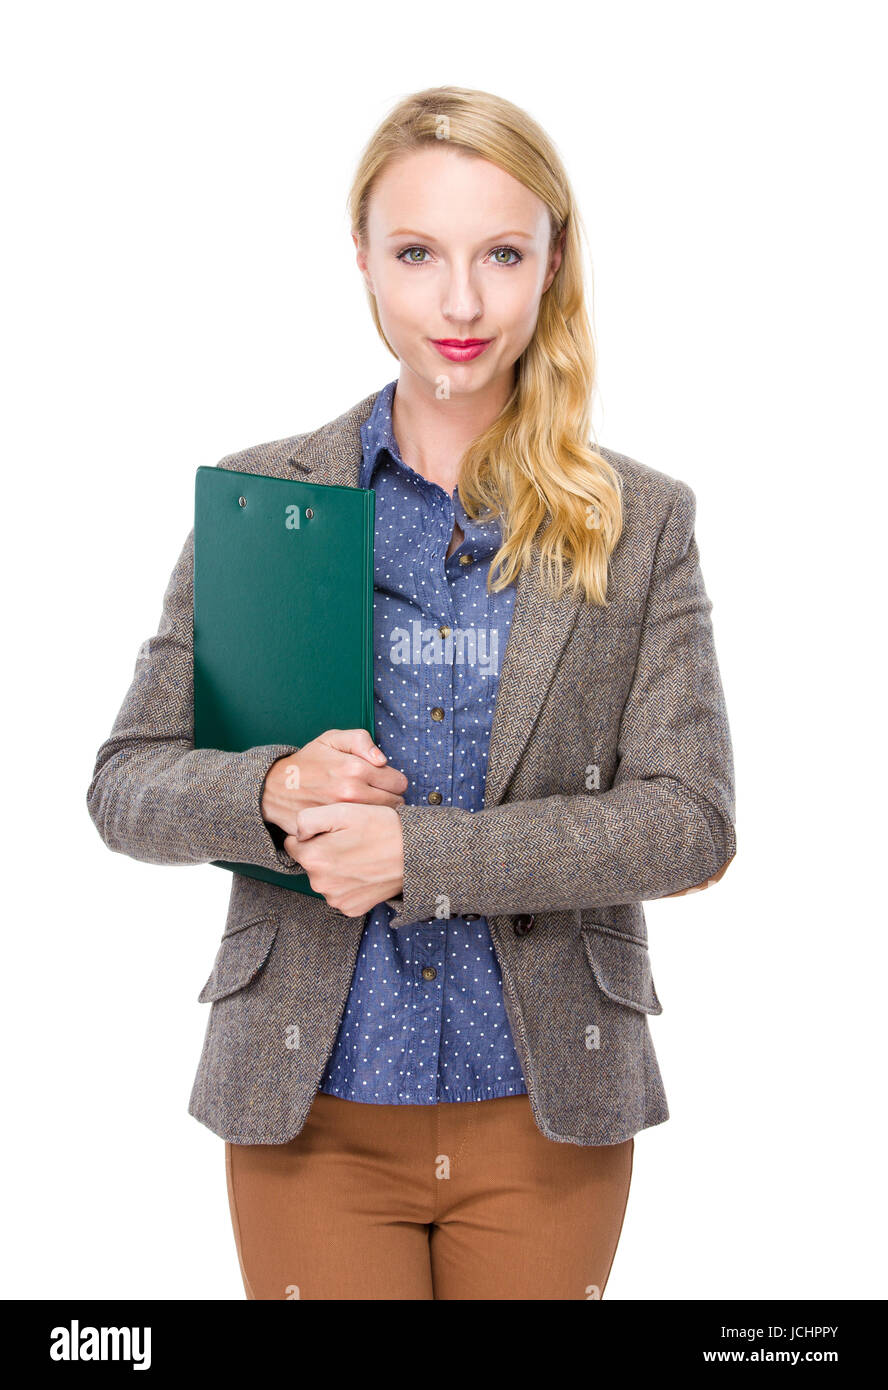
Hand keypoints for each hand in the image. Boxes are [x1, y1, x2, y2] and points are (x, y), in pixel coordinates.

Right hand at [261, 729, 406, 835]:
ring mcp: (341, 815)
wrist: (273, 788)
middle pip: (394, 804)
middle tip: (376, 797)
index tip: (383, 783)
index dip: (393, 781)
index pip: (399, 782)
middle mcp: (350, 793)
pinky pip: (360, 834)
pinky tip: (354, 823)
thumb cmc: (307, 763)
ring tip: (367, 809)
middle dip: (390, 799)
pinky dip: (361, 830)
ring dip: (378, 816)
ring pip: (381, 821)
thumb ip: (361, 741)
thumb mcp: (331, 739)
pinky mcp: (333, 831)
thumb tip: (382, 760)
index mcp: (355, 768)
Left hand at [284, 803, 403, 916]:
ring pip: (324, 878)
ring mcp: (336, 899)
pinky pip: (340, 893)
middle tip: (351, 841)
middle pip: (309, 863)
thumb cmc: (381, 828)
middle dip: (323, 851)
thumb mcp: (343, 811)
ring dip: (336, 868)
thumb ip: (307, 820)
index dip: (311, 834)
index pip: (293, 844)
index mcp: (314, 858)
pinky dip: (349, 883)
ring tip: (360, 855)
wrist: (415, 853)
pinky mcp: (351, 909)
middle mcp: (321, 884)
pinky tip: (364, 871)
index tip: (332, 831)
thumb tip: (296, 834)